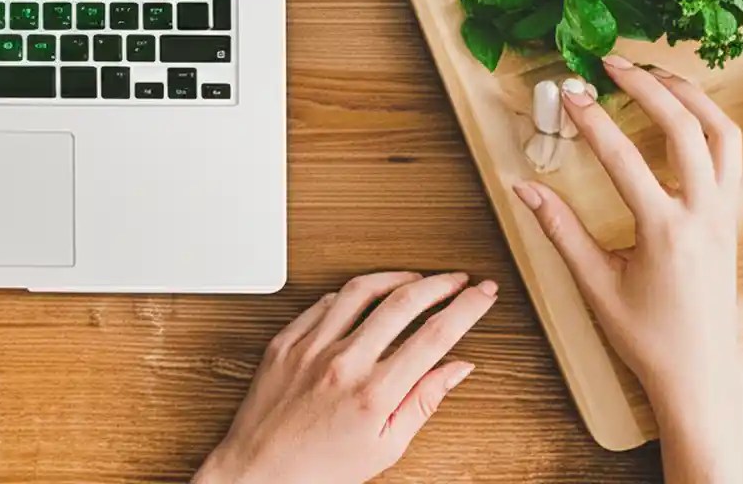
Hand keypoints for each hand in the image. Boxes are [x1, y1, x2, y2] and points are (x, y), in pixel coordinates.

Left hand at [195, 271, 497, 483]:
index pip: (435, 336)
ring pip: (361, 290)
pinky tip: (365, 296)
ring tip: (417, 279)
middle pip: (404, 302)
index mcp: (374, 394)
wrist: (258, 472)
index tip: (484, 293)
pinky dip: (351, 293)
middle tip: (460, 279)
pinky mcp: (286, 340)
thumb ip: (423, 402)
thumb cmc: (320, 469)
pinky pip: (324, 302)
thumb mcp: (386, 448)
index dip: (467, 308)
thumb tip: (457, 367)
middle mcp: (343, 363)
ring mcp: (311, 347)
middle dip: (441, 284)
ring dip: (396, 278)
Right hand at [514, 55, 742, 482]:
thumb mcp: (593, 283)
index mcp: (663, 231)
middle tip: (610, 64)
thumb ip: (560, 229)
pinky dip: (707, 120)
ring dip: (687, 95)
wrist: (698, 371)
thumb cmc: (645, 335)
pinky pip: (729, 153)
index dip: (592, 119)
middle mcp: (701, 213)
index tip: (570, 91)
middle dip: (646, 86)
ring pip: (719, 132)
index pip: (623, 157)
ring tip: (651, 73)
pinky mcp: (729, 214)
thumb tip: (524, 187)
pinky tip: (681, 111)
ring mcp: (722, 211)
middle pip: (683, 127)